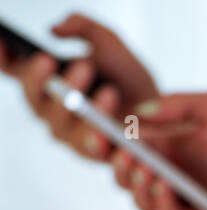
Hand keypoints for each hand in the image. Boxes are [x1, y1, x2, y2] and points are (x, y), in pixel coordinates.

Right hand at [0, 14, 156, 159]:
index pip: (15, 70)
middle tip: (64, 64)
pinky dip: (101, 141)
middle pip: (37, 102)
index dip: (5, 58)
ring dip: (82, 110)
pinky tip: (114, 130)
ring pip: (65, 129)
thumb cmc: (125, 75)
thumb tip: (55, 30)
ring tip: (107, 92)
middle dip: (48, 83)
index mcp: (46, 83)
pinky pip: (94, 152)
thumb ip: (82, 27)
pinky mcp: (98, 156)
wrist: (162, 108)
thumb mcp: (106, 41)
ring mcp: (72, 137)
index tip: (3, 42)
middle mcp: (52, 113)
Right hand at [110, 91, 206, 209]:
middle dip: (116, 160)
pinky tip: (161, 184)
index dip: (108, 134)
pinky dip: (158, 200)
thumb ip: (182, 103)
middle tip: (118, 150)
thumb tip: (140, 113)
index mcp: (173, 144)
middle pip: (126, 172)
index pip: (129, 140)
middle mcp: (173, 175)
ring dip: (134, 181)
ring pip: (140, 197)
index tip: (97, 124)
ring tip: (143, 167)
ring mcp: (182, 203)